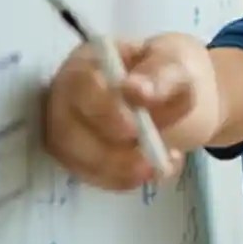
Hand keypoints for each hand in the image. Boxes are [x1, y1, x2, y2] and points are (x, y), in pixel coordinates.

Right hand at [43, 34, 210, 189]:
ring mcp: (70, 130)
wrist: (173, 91)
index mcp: (87, 63)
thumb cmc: (167, 70)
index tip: (133, 127)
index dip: (103, 110)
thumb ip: (159, 75)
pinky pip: (92, 176)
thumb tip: (135, 90)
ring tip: (160, 166)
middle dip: (108, 151)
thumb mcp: (175, 64)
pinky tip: (156, 171)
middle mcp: (67, 97)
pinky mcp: (80, 157)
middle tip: (149, 159)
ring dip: (118, 171)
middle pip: (67, 131)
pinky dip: (123, 180)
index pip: (80, 86)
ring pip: (76, 160)